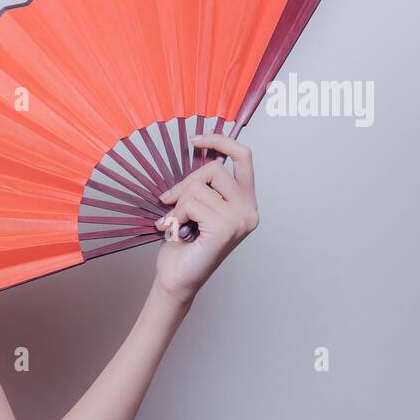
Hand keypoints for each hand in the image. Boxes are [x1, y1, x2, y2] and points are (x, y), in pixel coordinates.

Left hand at [152, 132, 259, 305]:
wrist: (175, 279)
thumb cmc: (182, 245)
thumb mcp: (193, 206)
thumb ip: (201, 184)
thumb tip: (195, 150)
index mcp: (245, 202)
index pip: (244, 157)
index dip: (222, 141)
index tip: (196, 140)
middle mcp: (249, 210)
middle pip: (214, 169)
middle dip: (185, 183)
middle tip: (170, 203)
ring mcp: (241, 220)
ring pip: (199, 187)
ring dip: (179, 204)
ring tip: (176, 224)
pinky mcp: (226, 228)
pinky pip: (193, 203)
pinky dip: (177, 215)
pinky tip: (176, 231)